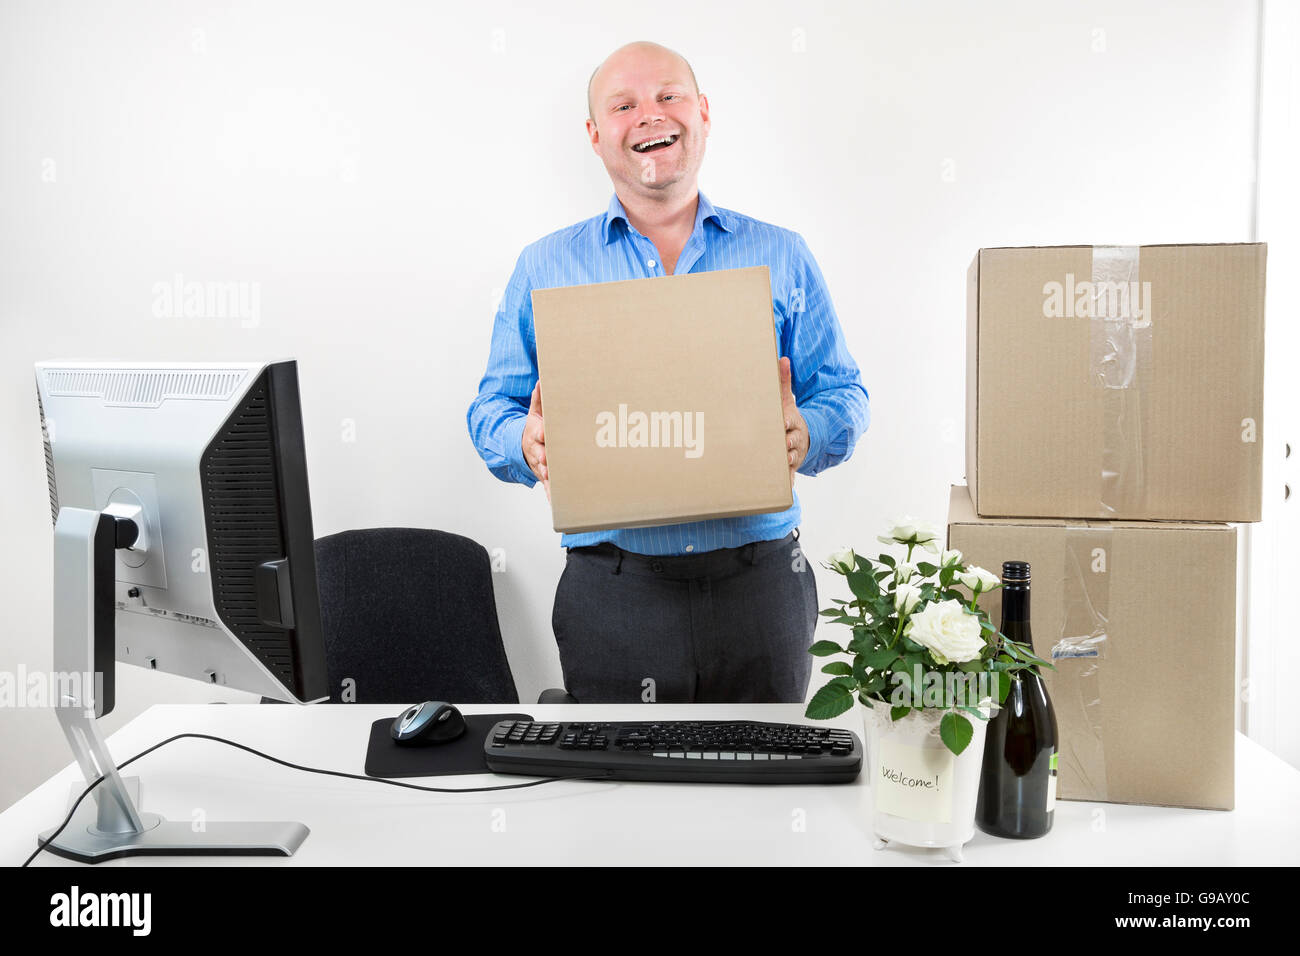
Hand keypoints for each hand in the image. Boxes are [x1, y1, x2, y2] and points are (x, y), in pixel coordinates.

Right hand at [522, 382, 549, 501]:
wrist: (521, 446)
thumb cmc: (535, 427)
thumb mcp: (535, 412)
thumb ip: (539, 398)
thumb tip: (542, 380)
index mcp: (535, 433)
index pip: (538, 432)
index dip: (542, 432)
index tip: (544, 432)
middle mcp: (536, 450)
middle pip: (540, 454)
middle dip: (544, 458)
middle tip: (548, 461)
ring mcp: (540, 465)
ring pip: (544, 472)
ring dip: (548, 478)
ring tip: (552, 482)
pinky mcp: (544, 476)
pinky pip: (548, 487)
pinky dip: (550, 494)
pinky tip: (556, 502)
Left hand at [778, 356, 807, 478]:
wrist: (803, 437)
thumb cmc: (787, 417)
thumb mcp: (786, 400)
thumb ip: (783, 381)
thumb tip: (782, 358)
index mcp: (792, 422)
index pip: (788, 422)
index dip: (785, 424)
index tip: (782, 423)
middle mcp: (794, 439)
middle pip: (789, 443)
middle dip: (785, 445)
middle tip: (779, 447)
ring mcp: (792, 454)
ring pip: (789, 460)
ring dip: (783, 463)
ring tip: (775, 467)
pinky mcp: (789, 467)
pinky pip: (788, 476)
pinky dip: (787, 483)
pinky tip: (785, 490)